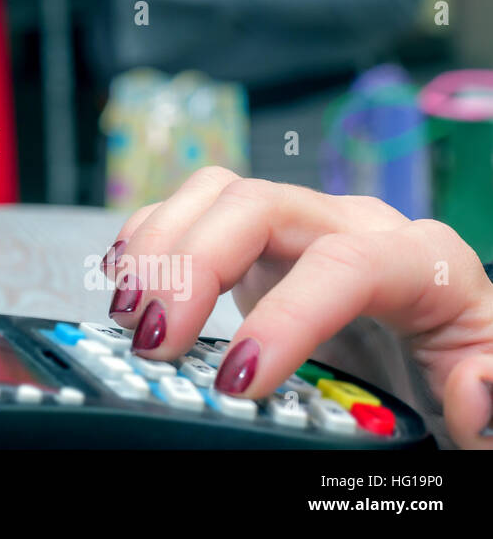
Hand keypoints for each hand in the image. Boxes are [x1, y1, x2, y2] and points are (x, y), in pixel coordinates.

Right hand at [105, 166, 492, 448]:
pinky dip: (150, 238)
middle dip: (192, 267)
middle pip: (258, 206)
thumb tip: (477, 388)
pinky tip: (128, 282)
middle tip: (155, 341)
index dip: (284, 317)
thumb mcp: (485, 376)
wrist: (439, 354)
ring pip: (217, 193)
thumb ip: (492, 392)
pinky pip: (194, 209)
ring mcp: (300, 227)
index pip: (345, 265)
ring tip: (131, 315)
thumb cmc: (464, 366)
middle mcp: (355, 226)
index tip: (238, 381)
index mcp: (423, 262)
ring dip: (160, 246)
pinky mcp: (258, 243)